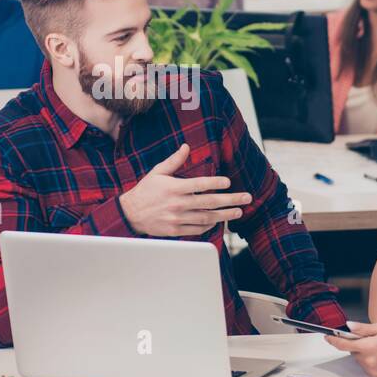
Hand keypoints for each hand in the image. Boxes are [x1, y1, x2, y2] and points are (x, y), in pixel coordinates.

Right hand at [118, 143, 251, 236]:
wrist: (130, 214)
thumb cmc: (145, 191)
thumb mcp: (158, 172)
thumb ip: (174, 160)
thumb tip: (186, 147)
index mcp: (174, 188)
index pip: (199, 184)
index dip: (215, 183)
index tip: (228, 182)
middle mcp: (177, 204)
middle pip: (209, 202)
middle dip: (230, 200)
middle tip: (246, 198)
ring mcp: (177, 219)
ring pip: (206, 217)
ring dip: (225, 215)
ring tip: (238, 211)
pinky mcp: (176, 230)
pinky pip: (197, 229)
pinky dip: (209, 225)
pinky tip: (219, 221)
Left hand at [324, 320, 376, 376]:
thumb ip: (364, 329)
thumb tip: (348, 327)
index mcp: (369, 347)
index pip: (344, 344)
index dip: (333, 340)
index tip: (328, 336)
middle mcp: (369, 362)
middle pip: (354, 352)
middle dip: (359, 344)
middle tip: (374, 339)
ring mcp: (373, 372)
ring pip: (361, 360)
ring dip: (365, 354)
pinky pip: (368, 368)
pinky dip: (372, 362)